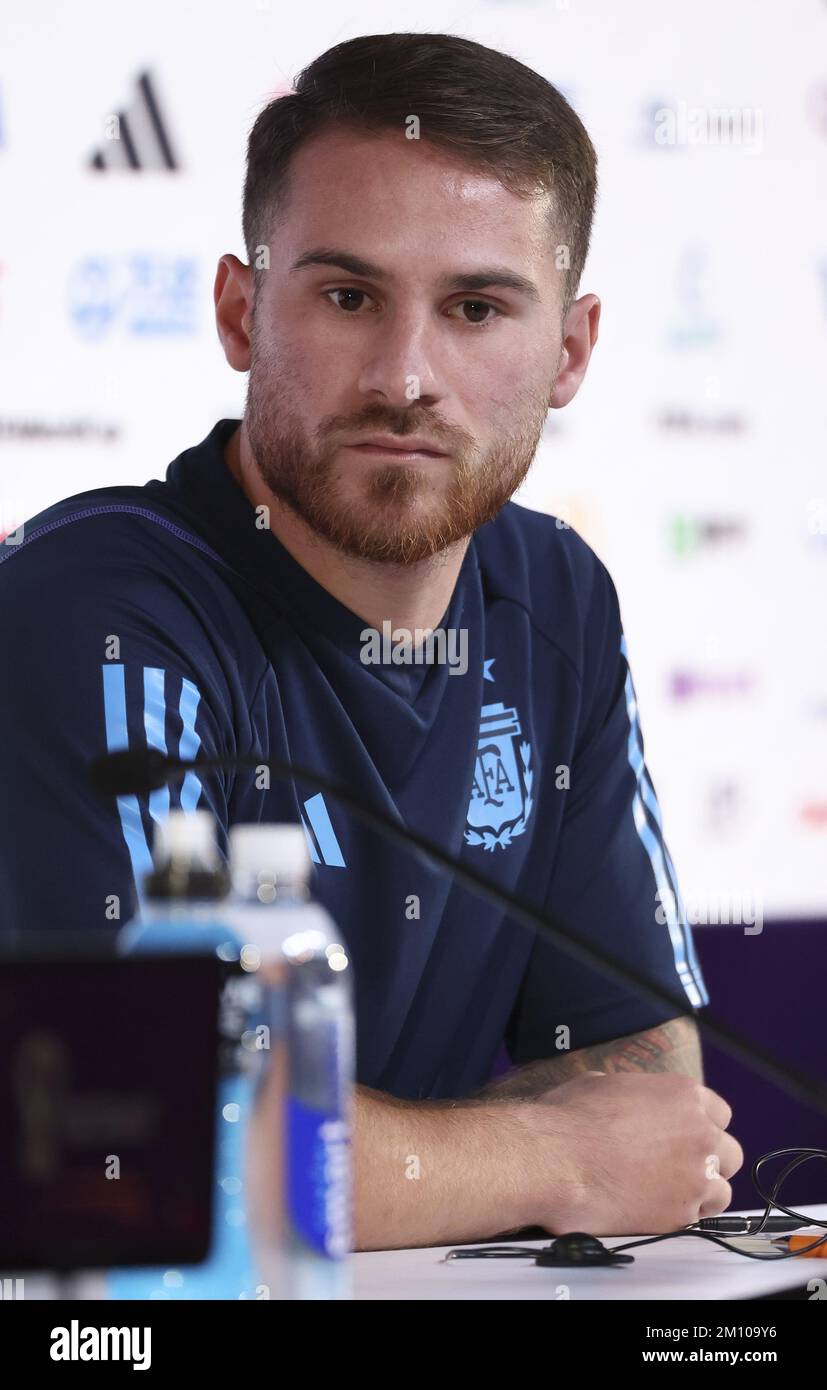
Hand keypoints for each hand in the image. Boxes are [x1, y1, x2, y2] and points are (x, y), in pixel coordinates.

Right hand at [511, 1070, 743, 1234]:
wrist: (556, 1159)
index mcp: (683, 1094)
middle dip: (710, 1160)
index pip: (720, 1113)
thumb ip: (635, 1095)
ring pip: (722, 1190)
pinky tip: (654, 1209)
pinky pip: (697, 1218)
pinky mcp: (681, 1213)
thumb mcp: (603, 1084)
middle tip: (681, 1167)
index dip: (702, 1127)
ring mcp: (695, 1176)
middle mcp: (700, 1133)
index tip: (686, 1138)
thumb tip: (629, 1103)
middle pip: (730, 1152)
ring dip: (702, 1192)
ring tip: (669, 1194)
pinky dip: (681, 1216)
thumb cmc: (571, 1117)